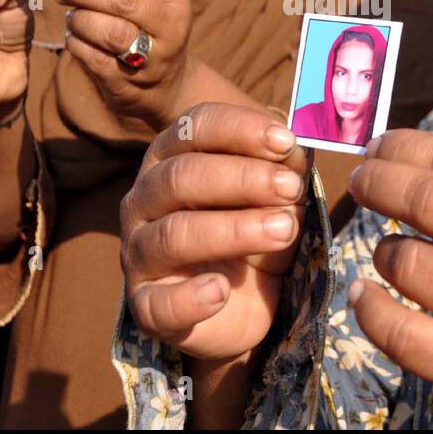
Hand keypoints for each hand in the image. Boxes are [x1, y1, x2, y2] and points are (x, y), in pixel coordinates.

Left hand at [49, 0, 193, 129]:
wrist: (164, 85)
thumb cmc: (144, 28)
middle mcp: (171, 27)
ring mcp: (153, 58)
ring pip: (109, 30)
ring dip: (79, 19)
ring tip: (72, 17)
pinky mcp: (129, 82)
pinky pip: (93, 57)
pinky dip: (75, 43)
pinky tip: (75, 37)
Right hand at [121, 103, 308, 360]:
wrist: (240, 306)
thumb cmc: (251, 233)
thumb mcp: (275, 197)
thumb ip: (283, 168)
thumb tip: (292, 149)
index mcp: (171, 158)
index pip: (194, 127)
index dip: (239, 128)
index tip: (285, 140)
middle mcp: (145, 199)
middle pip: (181, 176)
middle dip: (243, 178)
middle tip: (291, 188)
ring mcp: (139, 253)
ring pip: (175, 234)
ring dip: (235, 230)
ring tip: (284, 230)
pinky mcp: (146, 305)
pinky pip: (160, 303)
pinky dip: (191, 297)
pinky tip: (221, 291)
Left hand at [345, 130, 432, 428]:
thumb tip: (396, 151)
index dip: (404, 147)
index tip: (377, 148)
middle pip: (430, 200)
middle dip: (379, 182)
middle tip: (360, 182)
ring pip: (407, 263)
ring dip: (383, 251)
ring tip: (390, 254)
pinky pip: (399, 332)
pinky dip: (368, 308)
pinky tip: (364, 294)